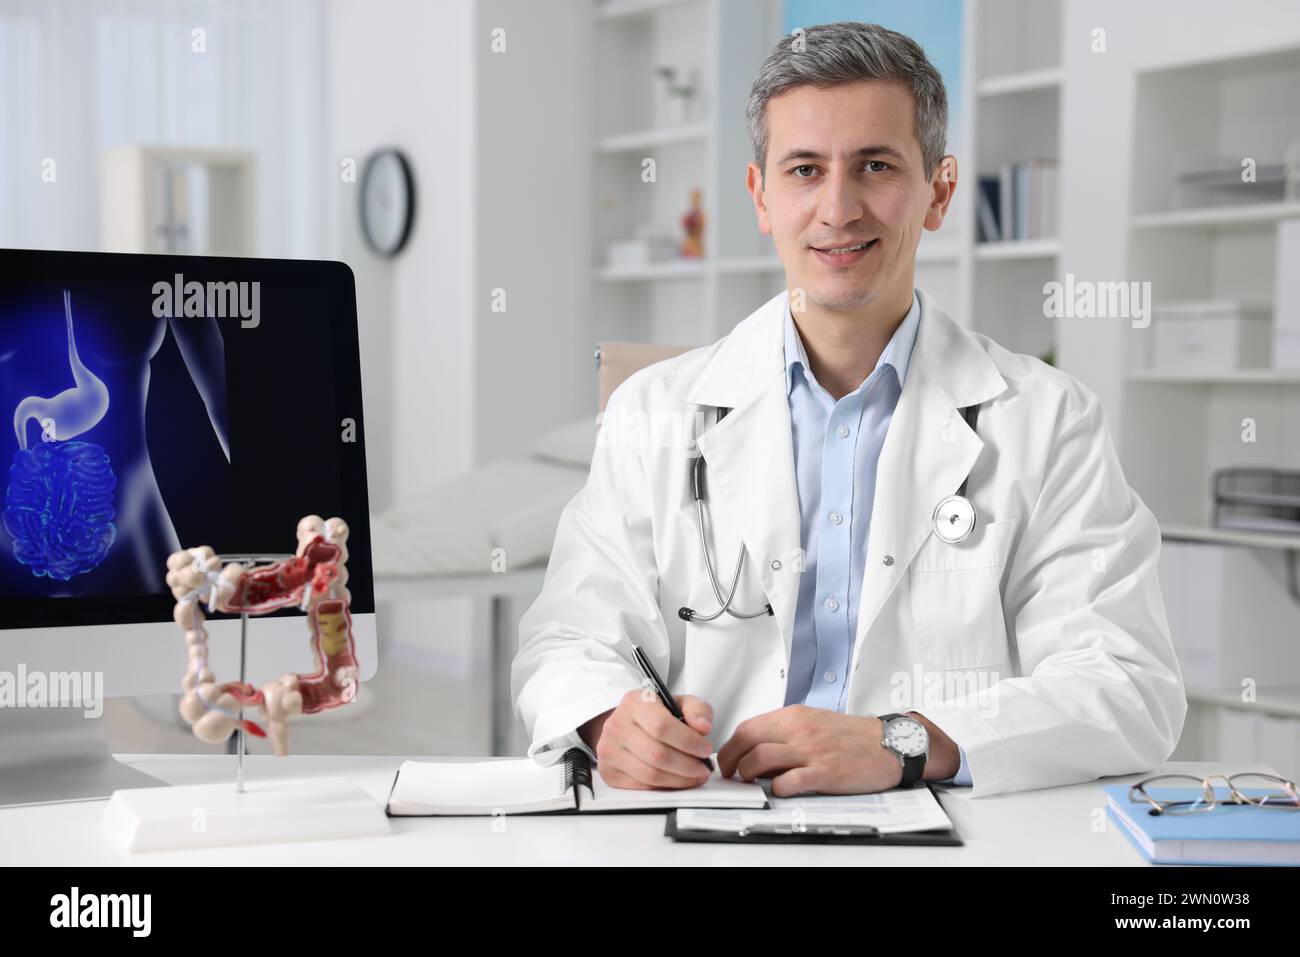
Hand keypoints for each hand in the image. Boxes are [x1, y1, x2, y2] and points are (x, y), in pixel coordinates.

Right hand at [579, 690, 714, 789]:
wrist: (628, 725)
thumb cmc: (656, 715)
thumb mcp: (679, 703)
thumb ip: (697, 709)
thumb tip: (703, 727)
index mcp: (634, 702)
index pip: (661, 726)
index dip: (688, 741)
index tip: (705, 748)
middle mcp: (616, 725)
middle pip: (657, 754)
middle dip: (688, 765)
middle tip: (703, 767)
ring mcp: (609, 750)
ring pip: (650, 774)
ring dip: (679, 779)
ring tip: (695, 775)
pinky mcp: (609, 772)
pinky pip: (642, 786)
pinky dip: (665, 787)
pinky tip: (677, 780)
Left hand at [717, 705, 903, 796]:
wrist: (889, 744)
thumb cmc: (853, 736)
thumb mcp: (814, 722)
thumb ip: (786, 732)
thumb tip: (759, 748)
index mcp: (794, 716)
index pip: (748, 727)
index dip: (730, 745)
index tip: (728, 758)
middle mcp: (799, 730)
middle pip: (747, 740)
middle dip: (730, 760)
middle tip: (730, 773)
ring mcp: (811, 751)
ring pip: (760, 758)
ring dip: (748, 773)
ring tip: (751, 782)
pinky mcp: (824, 772)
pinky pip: (789, 781)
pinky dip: (777, 788)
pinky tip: (780, 790)